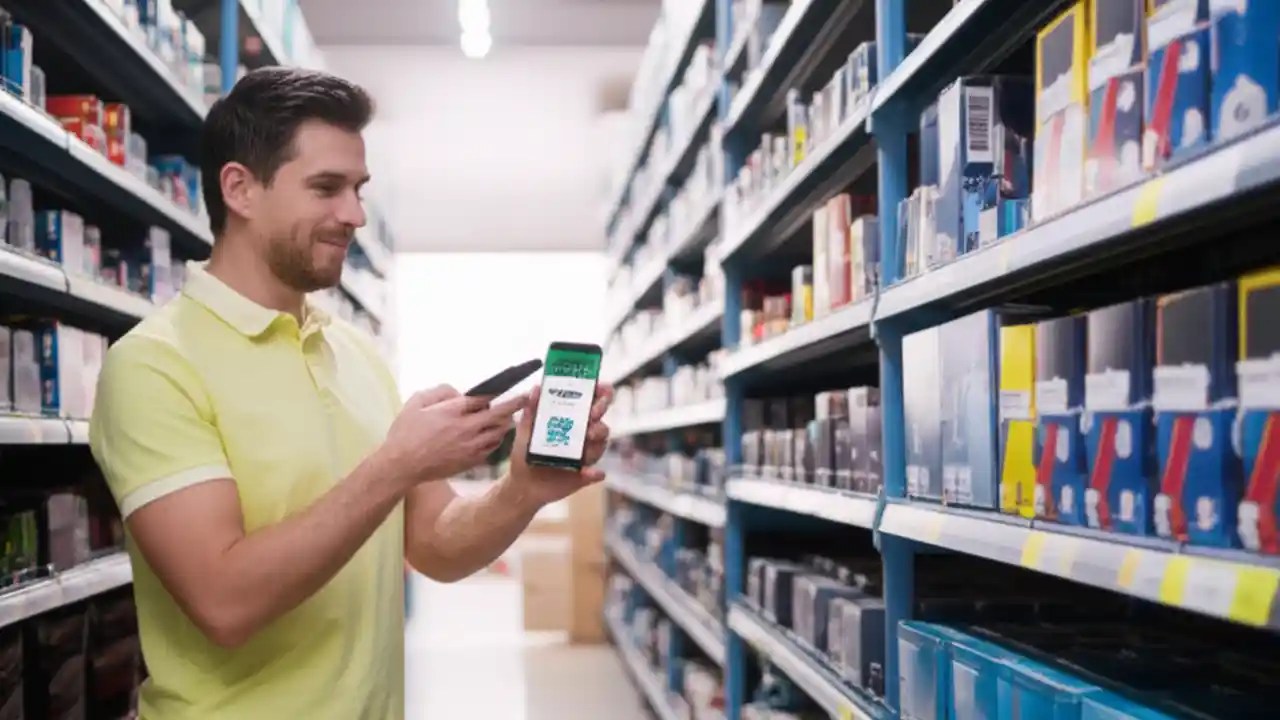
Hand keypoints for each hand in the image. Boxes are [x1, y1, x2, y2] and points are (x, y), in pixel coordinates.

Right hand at [382, 385, 526, 485]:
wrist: (402, 466)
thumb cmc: (405, 433)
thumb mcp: (417, 402)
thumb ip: (440, 392)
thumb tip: (459, 393)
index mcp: (454, 411)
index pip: (485, 398)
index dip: (502, 393)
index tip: (515, 388)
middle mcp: (466, 428)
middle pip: (499, 415)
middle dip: (516, 405)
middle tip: (527, 399)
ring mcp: (470, 447)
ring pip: (498, 433)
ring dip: (506, 424)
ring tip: (511, 418)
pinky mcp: (469, 461)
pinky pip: (490, 449)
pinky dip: (495, 440)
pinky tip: (494, 437)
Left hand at [506, 382, 613, 507]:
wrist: (522, 484)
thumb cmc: (525, 454)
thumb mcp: (525, 431)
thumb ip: (531, 411)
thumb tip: (536, 388)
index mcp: (571, 421)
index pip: (590, 402)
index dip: (600, 393)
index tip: (601, 388)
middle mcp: (582, 435)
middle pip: (600, 419)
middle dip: (601, 410)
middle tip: (592, 412)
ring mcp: (585, 455)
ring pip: (601, 442)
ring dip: (598, 437)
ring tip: (588, 436)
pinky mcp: (584, 475)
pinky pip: (596, 473)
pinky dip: (596, 473)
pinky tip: (590, 472)